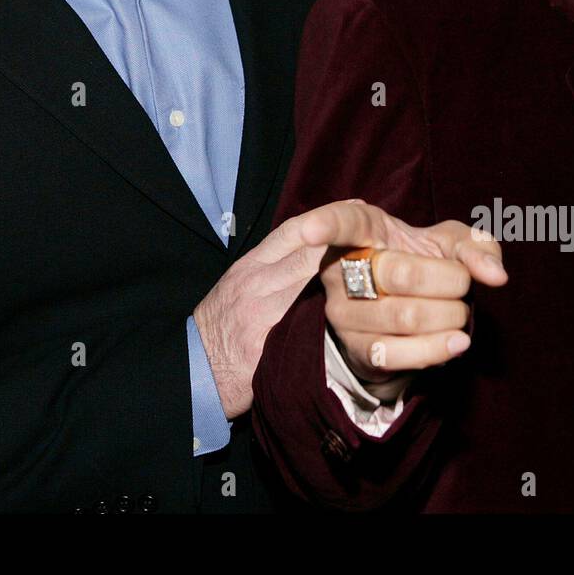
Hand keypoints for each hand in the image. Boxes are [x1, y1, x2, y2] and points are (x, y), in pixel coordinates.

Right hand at [193, 199, 387, 417]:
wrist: (195, 370)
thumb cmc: (218, 327)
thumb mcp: (236, 287)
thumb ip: (268, 270)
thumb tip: (306, 251)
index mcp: (249, 267)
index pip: (288, 233)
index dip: (323, 219)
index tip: (352, 205)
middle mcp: (254, 283)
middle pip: (305, 254)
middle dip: (342, 241)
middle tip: (378, 229)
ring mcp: (261, 313)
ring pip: (308, 284)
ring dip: (343, 274)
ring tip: (378, 264)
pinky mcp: (267, 344)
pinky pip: (305, 326)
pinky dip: (331, 316)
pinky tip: (357, 314)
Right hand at [307, 199, 507, 385]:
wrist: (407, 314)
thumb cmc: (425, 262)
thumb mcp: (452, 244)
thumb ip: (477, 246)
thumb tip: (495, 274)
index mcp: (361, 231)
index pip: (340, 223)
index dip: (325, 225)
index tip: (309, 232)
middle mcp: (342, 270)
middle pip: (398, 274)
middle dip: (450, 281)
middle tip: (463, 285)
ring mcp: (345, 313)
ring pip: (404, 316)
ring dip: (450, 316)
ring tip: (460, 313)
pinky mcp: (358, 350)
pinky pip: (397, 354)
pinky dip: (436, 349)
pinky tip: (457, 342)